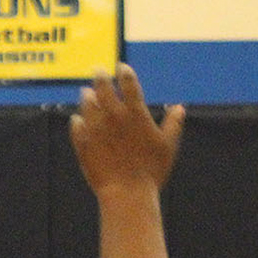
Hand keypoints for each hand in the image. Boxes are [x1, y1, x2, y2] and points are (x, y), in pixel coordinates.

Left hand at [69, 63, 184, 195]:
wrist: (127, 192)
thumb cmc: (151, 170)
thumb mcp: (168, 146)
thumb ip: (173, 124)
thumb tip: (179, 107)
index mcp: (135, 114)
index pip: (129, 85)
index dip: (125, 73)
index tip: (121, 66)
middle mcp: (113, 117)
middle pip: (103, 89)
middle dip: (101, 77)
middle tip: (97, 70)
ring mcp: (95, 129)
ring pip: (87, 105)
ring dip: (87, 97)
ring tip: (86, 92)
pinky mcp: (82, 142)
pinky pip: (77, 127)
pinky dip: (78, 122)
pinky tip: (78, 119)